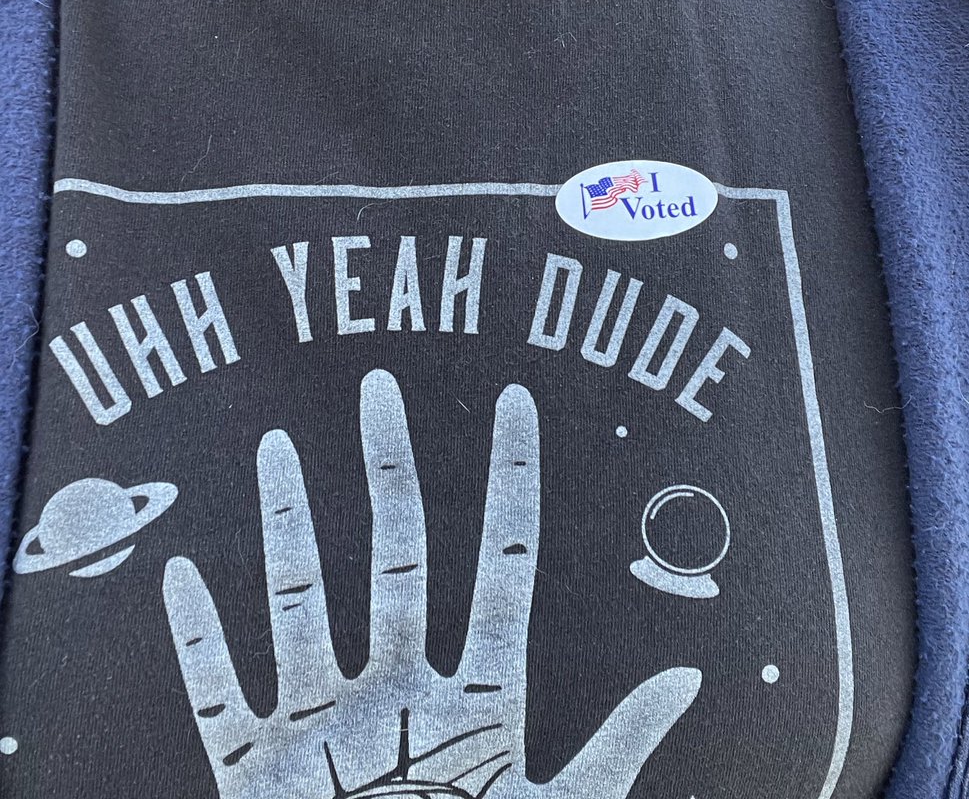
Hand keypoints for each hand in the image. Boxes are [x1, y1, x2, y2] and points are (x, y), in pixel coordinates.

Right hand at [163, 369, 700, 797]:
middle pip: (395, 553)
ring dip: (285, 525)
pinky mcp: (257, 774)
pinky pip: (218, 694)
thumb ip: (615, 748)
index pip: (502, 563)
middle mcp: (400, 689)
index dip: (512, 481)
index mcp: (479, 698)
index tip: (515, 403)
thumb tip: (689, 676)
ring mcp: (324, 726)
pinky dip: (197, 640)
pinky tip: (181, 576)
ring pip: (299, 601)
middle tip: (378, 389)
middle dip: (387, 468)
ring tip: (276, 448)